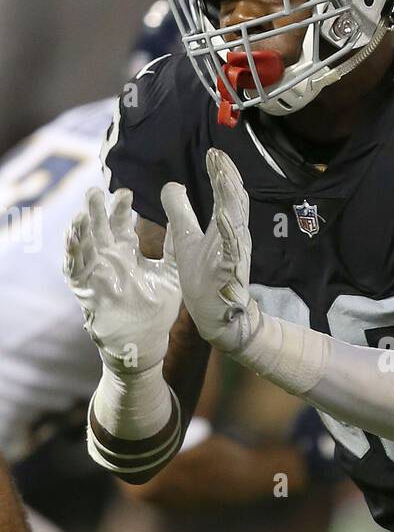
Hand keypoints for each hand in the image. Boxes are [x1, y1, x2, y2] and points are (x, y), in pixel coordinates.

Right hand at [64, 187, 181, 373]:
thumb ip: (175, 246)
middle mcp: (108, 258)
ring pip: (82, 246)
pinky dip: (72, 254)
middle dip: (94, 211)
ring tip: (80, 214)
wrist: (147, 340)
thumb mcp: (171, 272)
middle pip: (98, 228)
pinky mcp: (87, 290)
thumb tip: (182, 216)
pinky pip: (74, 269)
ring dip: (79, 230)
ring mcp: (95, 273)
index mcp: (126, 252)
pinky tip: (72, 240)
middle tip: (94, 191)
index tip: (126, 192)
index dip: (121, 208)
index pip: (120, 223)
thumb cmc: (158, 308)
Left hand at [161, 150, 260, 354]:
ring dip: (230, 198)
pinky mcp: (231, 272)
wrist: (219, 316)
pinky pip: (231, 250)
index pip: (225, 195)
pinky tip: (224, 216)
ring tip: (223, 175)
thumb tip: (171, 184)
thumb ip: (180, 212)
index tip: (213, 153)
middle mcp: (235, 237)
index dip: (221, 174)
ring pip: (236, 221)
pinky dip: (229, 232)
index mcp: (225, 228)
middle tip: (218, 155)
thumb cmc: (206, 278)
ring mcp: (235, 254)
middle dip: (228, 178)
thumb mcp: (186, 240)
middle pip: (235, 202)